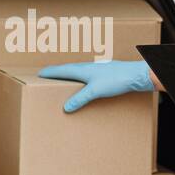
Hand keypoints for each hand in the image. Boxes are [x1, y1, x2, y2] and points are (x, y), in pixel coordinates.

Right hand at [38, 60, 153, 111]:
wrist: (135, 75)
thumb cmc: (116, 79)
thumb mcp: (95, 91)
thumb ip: (80, 99)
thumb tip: (66, 107)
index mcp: (82, 70)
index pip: (61, 70)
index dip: (50, 72)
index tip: (39, 73)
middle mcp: (88, 68)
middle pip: (68, 69)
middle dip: (57, 73)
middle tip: (47, 76)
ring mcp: (96, 70)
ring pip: (77, 72)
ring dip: (68, 75)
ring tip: (62, 81)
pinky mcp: (103, 75)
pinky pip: (86, 76)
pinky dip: (79, 80)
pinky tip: (84, 86)